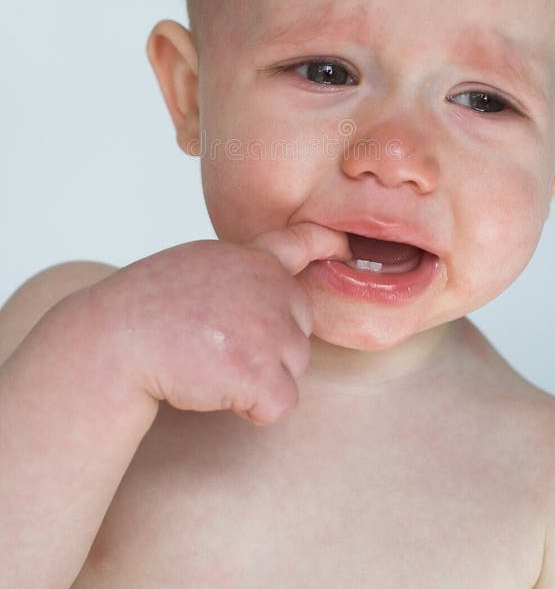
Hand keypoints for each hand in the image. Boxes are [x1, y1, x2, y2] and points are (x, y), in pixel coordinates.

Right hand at [86, 224, 349, 425]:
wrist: (115, 338)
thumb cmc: (146, 308)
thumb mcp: (197, 266)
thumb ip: (239, 273)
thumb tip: (272, 291)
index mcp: (249, 258)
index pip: (300, 241)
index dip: (326, 244)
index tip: (343, 246)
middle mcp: (268, 285)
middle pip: (299, 330)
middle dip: (268, 347)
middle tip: (215, 346)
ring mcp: (267, 326)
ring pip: (291, 370)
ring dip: (256, 378)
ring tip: (207, 363)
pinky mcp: (259, 369)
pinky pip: (280, 404)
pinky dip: (253, 409)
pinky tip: (214, 389)